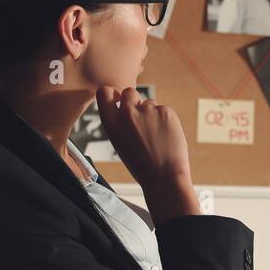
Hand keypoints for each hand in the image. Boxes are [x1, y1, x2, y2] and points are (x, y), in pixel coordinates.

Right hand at [95, 86, 198, 223]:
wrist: (164, 177)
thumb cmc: (141, 164)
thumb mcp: (120, 143)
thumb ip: (120, 122)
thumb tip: (126, 105)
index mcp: (111, 122)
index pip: (104, 92)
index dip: (113, 94)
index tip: (118, 99)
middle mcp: (127, 112)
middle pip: (129, 92)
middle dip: (134, 101)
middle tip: (141, 120)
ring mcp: (148, 110)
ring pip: (149, 103)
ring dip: (152, 115)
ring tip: (155, 138)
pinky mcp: (166, 111)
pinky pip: (164, 110)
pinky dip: (165, 120)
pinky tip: (166, 137)